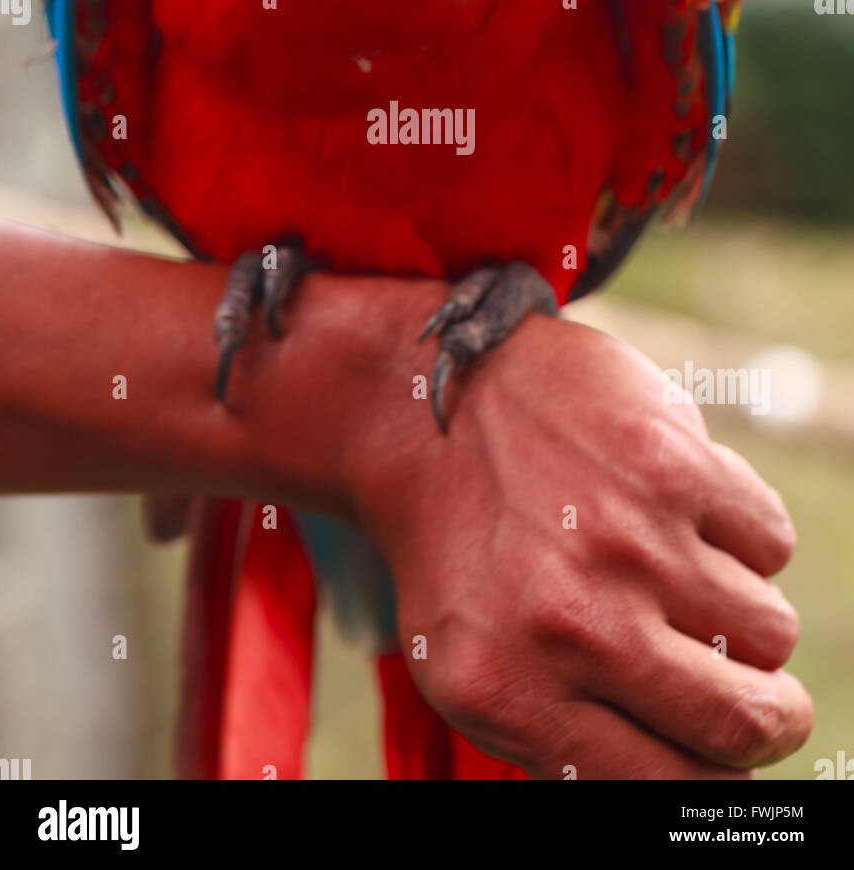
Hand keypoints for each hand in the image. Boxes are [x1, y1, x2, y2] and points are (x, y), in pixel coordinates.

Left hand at [345, 296, 812, 778]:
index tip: (729, 750)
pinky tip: (681, 509)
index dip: (719, 774)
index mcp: (511, 696)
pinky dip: (741, 532)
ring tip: (679, 571)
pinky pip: (770, 540)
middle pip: (742, 719)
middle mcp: (571, 626)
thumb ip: (566, 738)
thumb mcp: (473, 670)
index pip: (672, 789)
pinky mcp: (667, 463)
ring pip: (769, 628)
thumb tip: (684, 779)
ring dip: (743, 610)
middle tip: (758, 688)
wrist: (428, 410)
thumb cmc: (461, 553)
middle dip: (770, 713)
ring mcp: (625, 541)